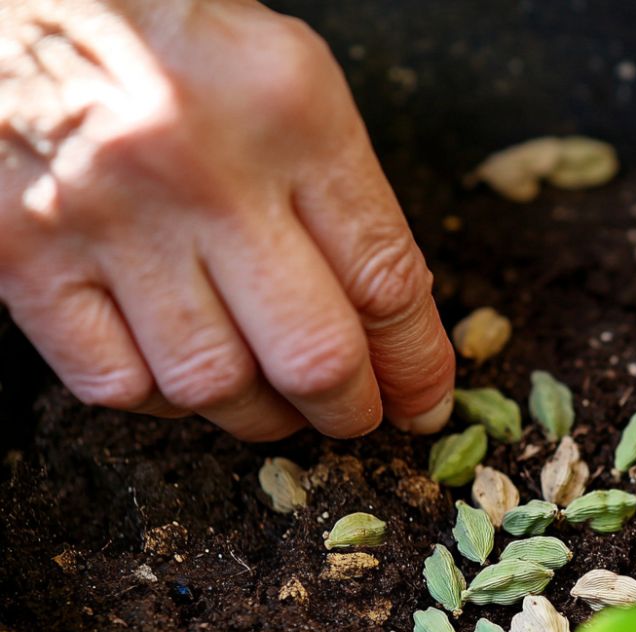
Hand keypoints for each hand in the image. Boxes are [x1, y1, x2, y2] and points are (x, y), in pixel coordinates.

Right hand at [0, 0, 454, 439]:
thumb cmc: (168, 31)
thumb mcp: (288, 79)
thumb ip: (342, 196)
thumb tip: (390, 320)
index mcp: (292, 114)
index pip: (387, 282)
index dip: (417, 366)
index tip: (424, 400)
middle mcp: (204, 171)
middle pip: (315, 357)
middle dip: (352, 411)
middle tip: (355, 416)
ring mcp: (107, 218)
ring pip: (216, 387)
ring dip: (260, 415)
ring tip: (271, 400)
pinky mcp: (24, 255)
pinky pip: (117, 385)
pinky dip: (164, 402)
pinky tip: (179, 375)